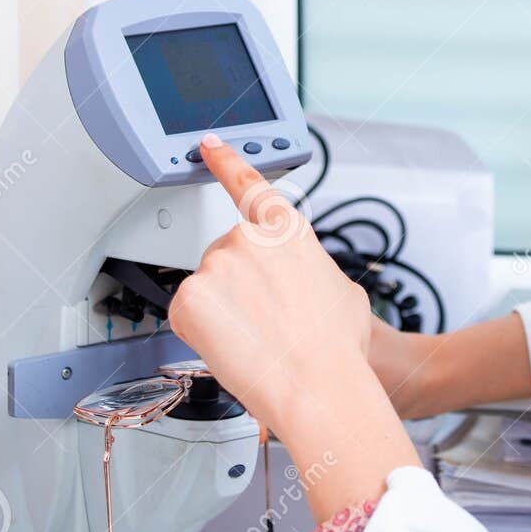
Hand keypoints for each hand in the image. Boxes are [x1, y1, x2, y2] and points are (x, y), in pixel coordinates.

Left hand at [167, 134, 422, 522]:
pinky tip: (234, 347)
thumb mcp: (342, 292)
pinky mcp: (188, 298)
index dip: (225, 161)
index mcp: (287, 229)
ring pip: (208, 289)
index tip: (207, 145)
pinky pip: (188, 316)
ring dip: (222, 312)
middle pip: (227, 257)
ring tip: (257, 340)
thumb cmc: (337, 348)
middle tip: (266, 322)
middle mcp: (247, 238)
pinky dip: (203, 334)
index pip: (248, 184)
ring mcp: (215, 265)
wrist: (317, 386)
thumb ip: (311, 269)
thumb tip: (303, 280)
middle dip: (237, 287)